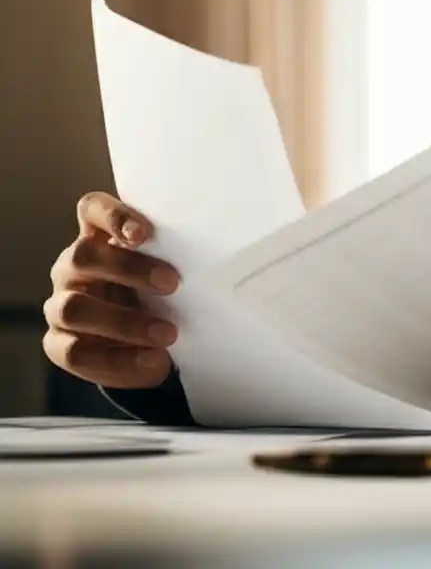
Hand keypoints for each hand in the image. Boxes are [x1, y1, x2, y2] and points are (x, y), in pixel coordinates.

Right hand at [44, 192, 180, 388]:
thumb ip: (181, 258)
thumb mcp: (172, 272)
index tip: (143, 233)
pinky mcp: (60, 344)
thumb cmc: (162, 295)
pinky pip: (78, 352)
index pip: (92, 210)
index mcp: (100, 239)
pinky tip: (153, 361)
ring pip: (75, 307)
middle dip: (128, 268)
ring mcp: (62, 305)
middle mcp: (74, 268)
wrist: (148, 345)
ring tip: (168, 334)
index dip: (113, 215)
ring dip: (124, 322)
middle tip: (173, 283)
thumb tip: (230, 257)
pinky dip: (119, 360)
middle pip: (83, 255)